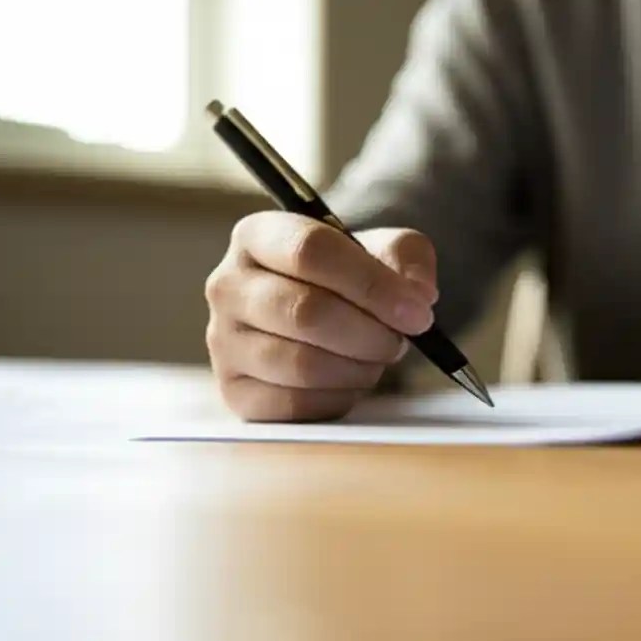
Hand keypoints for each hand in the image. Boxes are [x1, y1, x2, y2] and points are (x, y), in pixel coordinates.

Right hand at [204, 211, 438, 420]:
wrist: (318, 315)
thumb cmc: (347, 279)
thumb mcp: (382, 249)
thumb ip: (407, 257)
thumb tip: (417, 295)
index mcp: (258, 236)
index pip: (311, 251)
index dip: (372, 284)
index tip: (417, 311)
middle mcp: (228, 286)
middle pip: (305, 311)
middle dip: (370, 333)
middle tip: (401, 341)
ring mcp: (223, 342)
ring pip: (300, 364)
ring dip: (357, 367)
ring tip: (376, 358)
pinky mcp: (233, 391)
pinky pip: (292, 404)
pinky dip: (337, 398)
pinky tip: (351, 381)